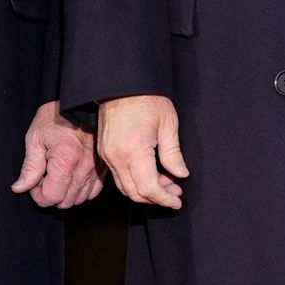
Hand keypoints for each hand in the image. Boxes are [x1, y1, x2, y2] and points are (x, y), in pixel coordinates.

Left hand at [11, 101, 104, 208]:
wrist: (78, 104)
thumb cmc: (55, 117)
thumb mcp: (35, 138)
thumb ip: (29, 167)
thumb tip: (20, 188)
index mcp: (66, 159)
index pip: (51, 196)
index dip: (38, 194)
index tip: (35, 182)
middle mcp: (84, 167)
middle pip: (65, 202)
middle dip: (51, 194)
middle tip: (45, 177)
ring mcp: (96, 169)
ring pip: (79, 199)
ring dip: (66, 193)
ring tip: (58, 175)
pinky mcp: (103, 168)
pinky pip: (92, 192)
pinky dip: (80, 190)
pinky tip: (71, 177)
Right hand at [97, 93, 188, 208]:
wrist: (121, 83)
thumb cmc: (146, 98)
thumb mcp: (168, 124)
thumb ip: (173, 154)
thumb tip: (180, 174)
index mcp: (134, 151)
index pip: (149, 188)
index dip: (165, 199)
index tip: (177, 201)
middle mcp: (117, 157)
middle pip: (135, 192)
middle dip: (156, 198)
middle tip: (174, 193)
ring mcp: (107, 155)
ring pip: (125, 186)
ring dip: (144, 190)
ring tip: (165, 183)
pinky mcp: (104, 151)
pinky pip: (118, 175)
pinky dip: (133, 180)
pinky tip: (149, 173)